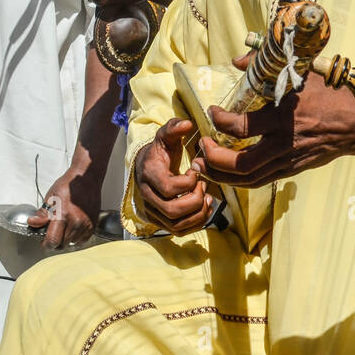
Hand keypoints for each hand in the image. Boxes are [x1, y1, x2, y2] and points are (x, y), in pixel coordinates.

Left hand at [26, 166, 103, 248]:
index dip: (46, 244)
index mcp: (63, 215)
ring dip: (66, 241)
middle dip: (55, 243)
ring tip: (63, 230)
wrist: (86, 179)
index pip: (53, 241)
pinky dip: (76, 239)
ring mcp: (86, 224)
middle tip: (52, 234)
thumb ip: (42, 214)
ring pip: (72, 244)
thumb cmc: (69, 186)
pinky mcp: (93, 224)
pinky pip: (83, 241)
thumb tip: (33, 223)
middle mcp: (76, 222)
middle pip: (62, 245)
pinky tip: (72, 230)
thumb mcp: (50, 197)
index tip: (44, 242)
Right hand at [134, 117, 214, 232]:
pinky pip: (178, 231)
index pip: (168, 188)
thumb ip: (174, 127)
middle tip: (203, 186)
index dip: (188, 182)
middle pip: (172, 210)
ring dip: (198, 214)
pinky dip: (196, 223)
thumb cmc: (160, 151)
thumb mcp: (166, 135)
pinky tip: (204, 208)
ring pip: (176, 225)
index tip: (196, 171)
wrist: (146, 168)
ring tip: (208, 197)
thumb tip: (187, 124)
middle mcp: (146, 196)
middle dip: (195, 200)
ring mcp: (151, 211)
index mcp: (148, 174)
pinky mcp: (158, 222)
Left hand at [195, 54, 354, 188]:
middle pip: (240, 164)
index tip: (212, 111)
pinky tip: (226, 173)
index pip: (241, 127)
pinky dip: (239, 180)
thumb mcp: (302, 72)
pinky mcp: (293, 169)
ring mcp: (288, 161)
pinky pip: (261, 181)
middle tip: (201, 145)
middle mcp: (284, 144)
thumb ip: (266, 65)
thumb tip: (238, 61)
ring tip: (204, 164)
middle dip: (214, 158)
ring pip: (248, 179)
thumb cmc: (331, 94)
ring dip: (221, 175)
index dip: (219, 121)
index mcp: (284, 118)